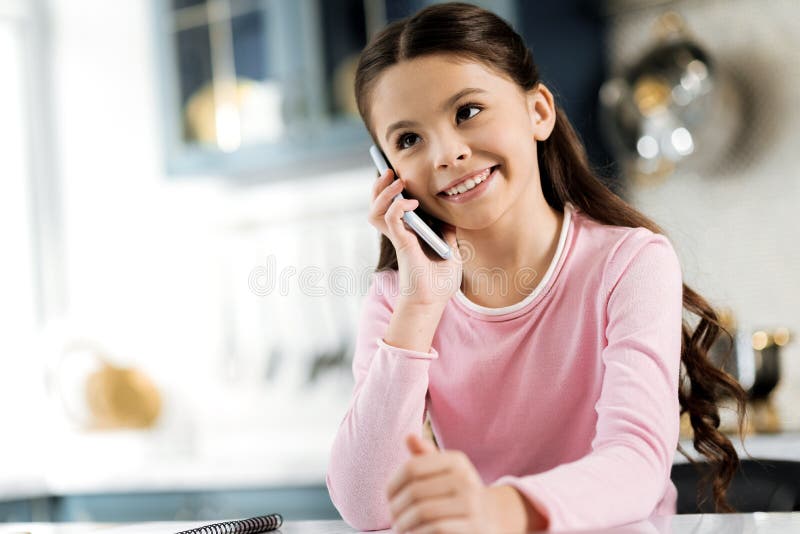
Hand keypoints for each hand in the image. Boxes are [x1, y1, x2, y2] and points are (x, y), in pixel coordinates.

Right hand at [368, 169, 461, 307]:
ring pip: (376, 211)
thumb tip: (452, 216)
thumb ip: (447, 232)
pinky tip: (411, 203)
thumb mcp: (451, 251)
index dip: (387, 189)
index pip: (389, 207)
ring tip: (396, 181)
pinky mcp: (401, 244)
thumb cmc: (440, 282)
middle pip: (377, 205)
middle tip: (389, 171)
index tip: (392, 172)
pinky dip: (397, 207)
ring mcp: (398, 238)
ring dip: (383, 193)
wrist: (434, 301)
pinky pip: (390, 219)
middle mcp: (399, 234)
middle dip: (379, 186)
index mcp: (407, 234)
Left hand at [386, 434, 497, 533]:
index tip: (388, 497)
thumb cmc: (459, 493)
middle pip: (415, 491)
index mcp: (456, 460)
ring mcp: (471, 504)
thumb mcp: (446, 471)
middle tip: (393, 517)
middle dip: (396, 508)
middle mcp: (466, 478)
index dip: (393, 484)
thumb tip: (408, 437)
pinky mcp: (473, 527)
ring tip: (400, 527)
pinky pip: (436, 528)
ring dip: (404, 523)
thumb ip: (425, 456)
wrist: (493, 519)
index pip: (412, 468)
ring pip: (423, 512)